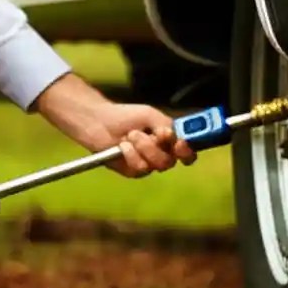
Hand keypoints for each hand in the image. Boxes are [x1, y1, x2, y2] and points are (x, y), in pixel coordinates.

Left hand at [33, 73, 197, 177]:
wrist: (100, 122)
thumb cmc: (126, 116)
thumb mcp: (150, 115)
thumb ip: (166, 124)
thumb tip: (174, 136)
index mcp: (169, 141)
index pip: (187, 152)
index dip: (187, 150)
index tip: (180, 143)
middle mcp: (161, 154)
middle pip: (173, 161)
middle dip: (159, 146)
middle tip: (152, 134)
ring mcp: (148, 164)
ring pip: (157, 165)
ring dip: (144, 147)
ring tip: (131, 135)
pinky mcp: (133, 172)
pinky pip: (140, 168)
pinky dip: (131, 154)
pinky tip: (122, 146)